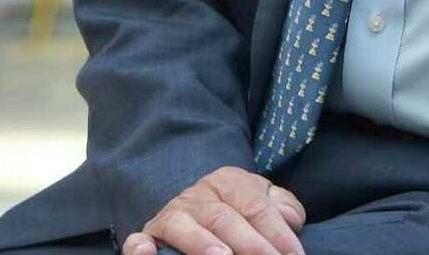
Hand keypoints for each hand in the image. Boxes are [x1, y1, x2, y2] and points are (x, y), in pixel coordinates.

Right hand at [122, 166, 306, 254]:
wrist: (198, 209)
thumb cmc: (238, 213)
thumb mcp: (260, 202)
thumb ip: (281, 208)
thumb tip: (289, 219)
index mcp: (228, 181)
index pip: (257, 206)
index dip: (278, 233)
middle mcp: (196, 195)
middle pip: (225, 218)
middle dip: (251, 244)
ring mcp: (170, 215)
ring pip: (184, 227)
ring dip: (202, 244)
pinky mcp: (147, 235)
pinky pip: (138, 240)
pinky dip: (140, 248)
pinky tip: (148, 254)